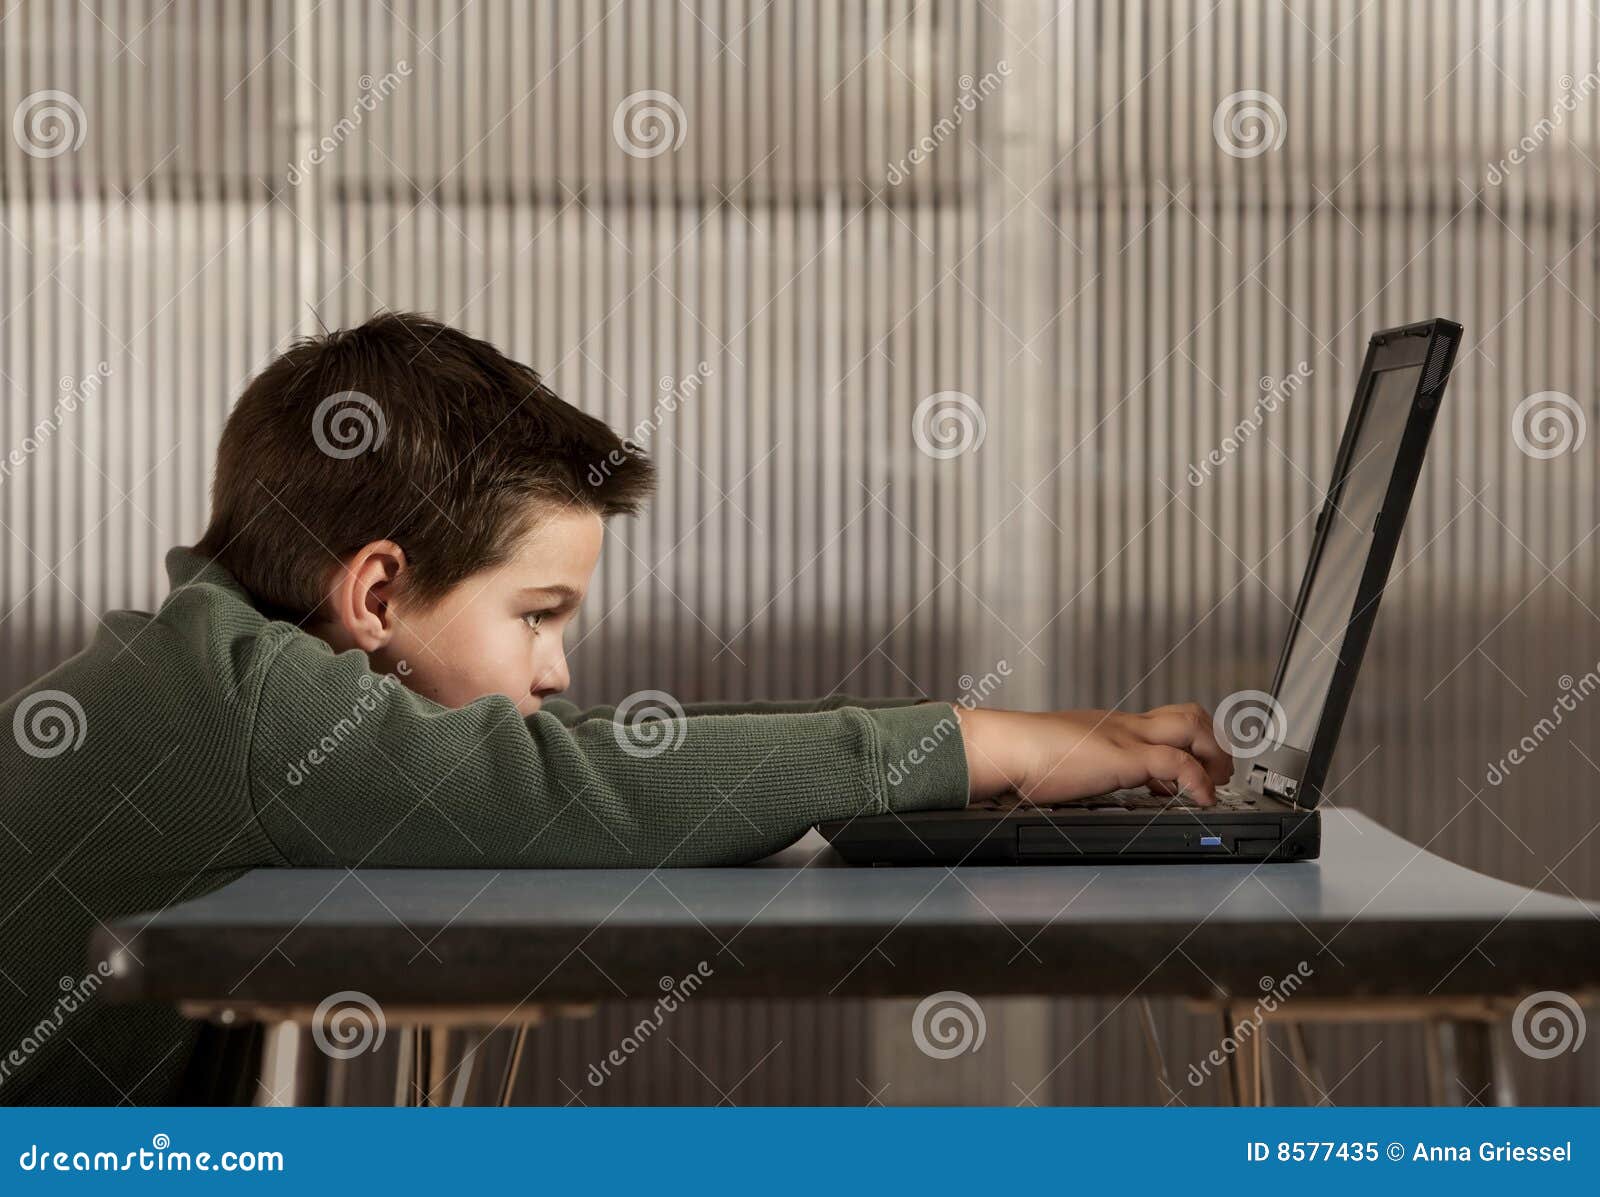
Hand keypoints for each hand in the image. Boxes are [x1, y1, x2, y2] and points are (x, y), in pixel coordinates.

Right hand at [955, 703, 1233, 806]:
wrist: (1006, 747)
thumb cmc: (1021, 755)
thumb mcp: (1063, 756)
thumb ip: (1084, 765)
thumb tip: (1084, 782)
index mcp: (1110, 726)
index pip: (1164, 719)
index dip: (1190, 740)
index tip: (1193, 768)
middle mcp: (1125, 726)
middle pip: (1188, 714)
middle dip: (1213, 743)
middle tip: (1218, 771)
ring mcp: (1127, 738)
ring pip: (1192, 728)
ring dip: (1214, 757)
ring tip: (1216, 784)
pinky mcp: (1126, 757)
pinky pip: (1179, 764)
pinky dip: (1199, 782)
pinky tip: (1201, 799)